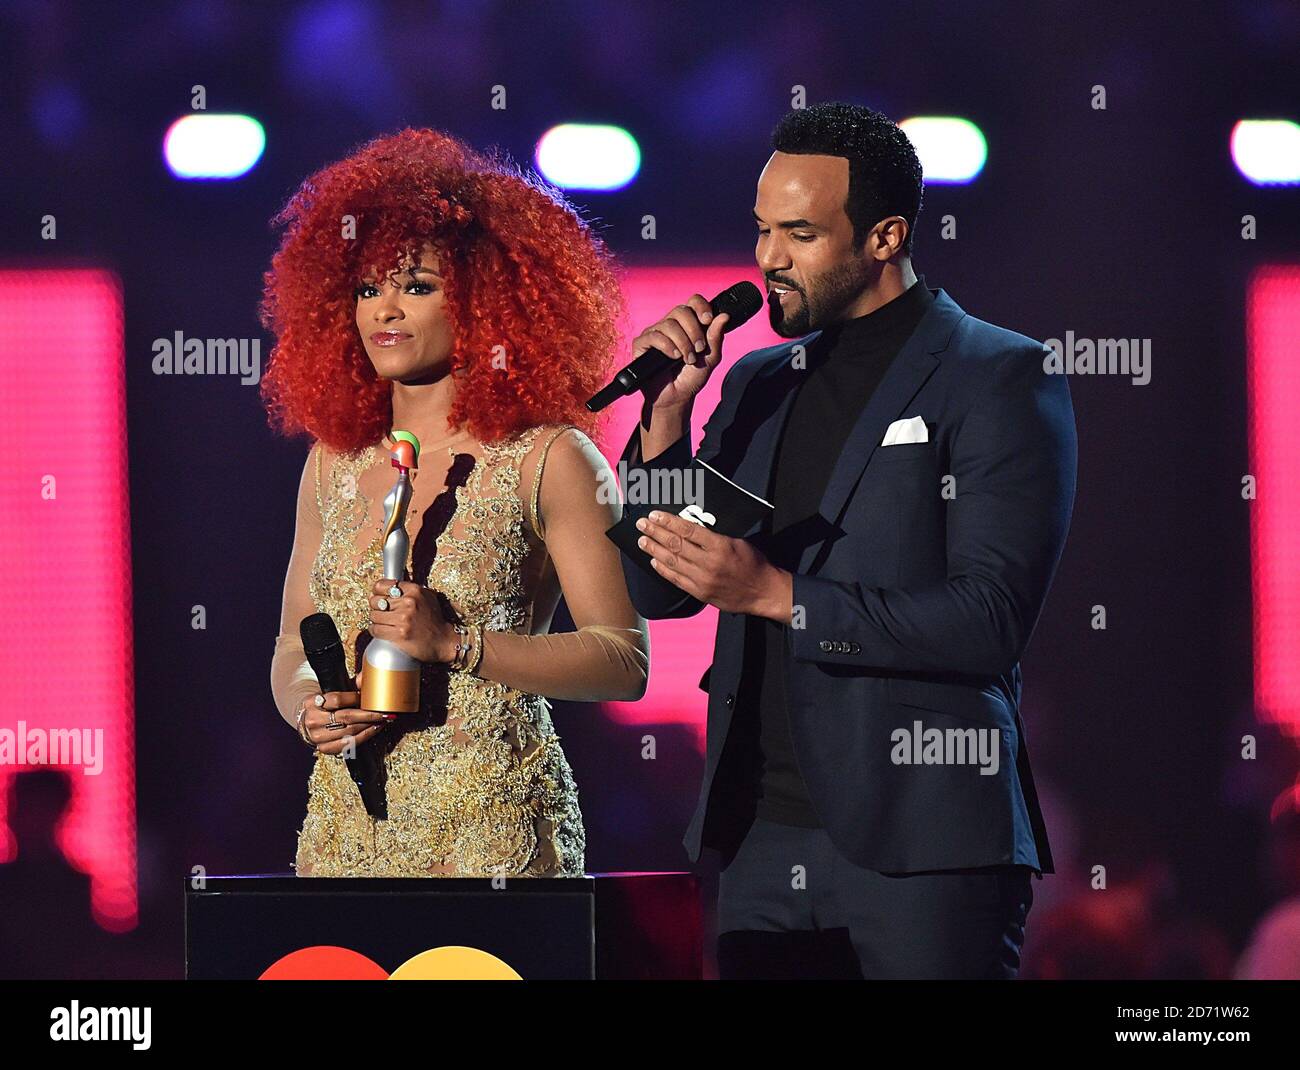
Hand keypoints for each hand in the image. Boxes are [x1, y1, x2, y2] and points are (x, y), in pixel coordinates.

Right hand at [298, 673, 391, 755]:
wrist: (309, 722)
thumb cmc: (325, 706)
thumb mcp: (333, 693)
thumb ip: (350, 685)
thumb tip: (365, 677)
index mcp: (312, 702)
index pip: (337, 699)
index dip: (356, 698)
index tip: (369, 699)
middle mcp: (313, 720)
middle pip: (346, 717)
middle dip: (369, 714)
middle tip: (384, 712)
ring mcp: (317, 736)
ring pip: (350, 731)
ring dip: (369, 726)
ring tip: (382, 720)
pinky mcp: (324, 748)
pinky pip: (349, 744)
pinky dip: (364, 736)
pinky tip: (373, 729)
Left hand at [368, 578, 458, 663]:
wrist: (444, 640)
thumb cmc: (434, 619)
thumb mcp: (427, 597)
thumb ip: (410, 590)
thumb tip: (389, 586)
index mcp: (414, 590)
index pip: (381, 586)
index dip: (376, 592)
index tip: (378, 597)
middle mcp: (408, 602)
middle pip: (375, 601)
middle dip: (375, 607)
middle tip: (381, 612)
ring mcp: (403, 619)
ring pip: (374, 616)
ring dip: (376, 620)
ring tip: (383, 622)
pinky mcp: (399, 634)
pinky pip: (376, 630)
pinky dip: (375, 630)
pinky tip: (381, 630)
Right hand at [632, 294, 730, 411]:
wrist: (677, 397)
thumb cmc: (691, 377)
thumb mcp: (710, 357)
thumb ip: (716, 337)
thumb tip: (724, 316)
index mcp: (687, 324)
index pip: (692, 302)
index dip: (701, 306)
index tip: (708, 319)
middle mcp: (670, 325)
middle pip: (681, 311)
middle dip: (694, 330)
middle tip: (699, 349)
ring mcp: (655, 333)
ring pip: (669, 324)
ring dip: (683, 342)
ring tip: (687, 358)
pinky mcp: (642, 344)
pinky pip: (654, 336)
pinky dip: (668, 346)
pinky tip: (673, 357)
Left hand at [635, 510, 792, 621]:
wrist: (764, 592)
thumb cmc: (754, 563)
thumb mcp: (737, 541)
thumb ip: (714, 535)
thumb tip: (690, 527)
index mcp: (720, 546)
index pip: (688, 530)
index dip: (668, 521)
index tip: (655, 515)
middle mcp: (709, 563)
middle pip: (676, 544)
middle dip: (656, 533)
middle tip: (642, 524)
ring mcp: (703, 580)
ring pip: (672, 562)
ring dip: (654, 550)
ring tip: (642, 540)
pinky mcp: (700, 593)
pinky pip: (676, 579)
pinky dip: (663, 569)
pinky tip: (653, 561)